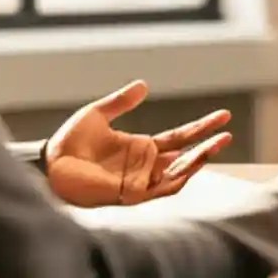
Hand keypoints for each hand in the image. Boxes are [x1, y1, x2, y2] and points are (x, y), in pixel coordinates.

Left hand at [45, 80, 232, 206]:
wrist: (50, 164)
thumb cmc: (69, 142)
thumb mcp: (97, 114)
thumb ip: (120, 101)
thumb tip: (144, 84)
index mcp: (141, 147)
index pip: (179, 138)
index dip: (201, 127)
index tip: (223, 116)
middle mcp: (145, 165)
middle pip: (185, 157)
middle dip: (207, 146)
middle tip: (227, 133)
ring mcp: (140, 181)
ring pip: (178, 174)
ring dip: (196, 162)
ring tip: (214, 146)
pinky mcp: (130, 193)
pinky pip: (160, 190)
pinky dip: (176, 179)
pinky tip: (189, 166)